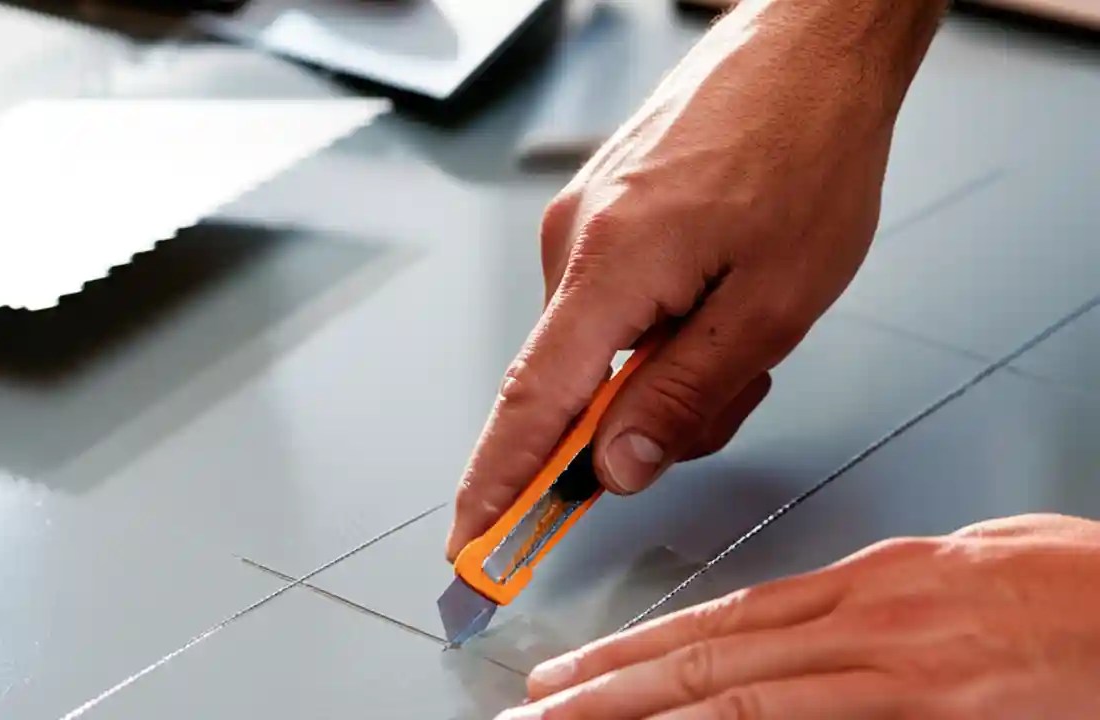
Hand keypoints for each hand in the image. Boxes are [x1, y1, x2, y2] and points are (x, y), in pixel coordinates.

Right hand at [446, 0, 943, 559]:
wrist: (810, 46)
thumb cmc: (805, 152)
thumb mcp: (772, 303)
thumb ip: (687, 393)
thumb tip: (616, 466)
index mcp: (608, 268)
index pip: (531, 407)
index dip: (495, 489)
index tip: (468, 551)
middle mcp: (572, 245)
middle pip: (574, 387)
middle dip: (640, 420)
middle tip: (734, 390)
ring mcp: (580, 224)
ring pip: (602, 348)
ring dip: (666, 366)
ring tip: (747, 322)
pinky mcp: (600, 213)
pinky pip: (612, 304)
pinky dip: (660, 327)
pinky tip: (719, 297)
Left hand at [499, 513, 1099, 718]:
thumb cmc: (1082, 591)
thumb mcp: (975, 564)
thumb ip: (894, 591)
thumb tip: (837, 611)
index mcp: (870, 583)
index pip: (723, 618)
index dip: (639, 647)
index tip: (578, 670)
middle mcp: (862, 620)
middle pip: (707, 654)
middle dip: (609, 685)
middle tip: (536, 707)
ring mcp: (889, 669)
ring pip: (736, 691)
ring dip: (641, 714)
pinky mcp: (926, 710)